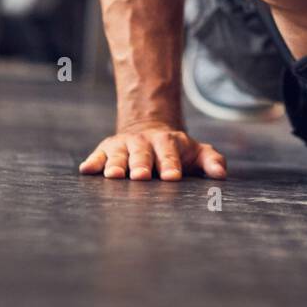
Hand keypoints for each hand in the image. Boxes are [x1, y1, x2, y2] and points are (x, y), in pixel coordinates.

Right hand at [79, 125, 225, 181]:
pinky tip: (86, 170)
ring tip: (113, 175)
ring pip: (118, 155)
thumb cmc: (176, 150)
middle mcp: (143, 143)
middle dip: (141, 165)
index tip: (172, 177)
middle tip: (140, 177)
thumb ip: (211, 160)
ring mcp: (123, 145)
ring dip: (115, 164)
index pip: (170, 155)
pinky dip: (92, 162)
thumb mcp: (197, 152)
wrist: (148, 130)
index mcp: (167, 143)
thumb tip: (220, 174)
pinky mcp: (106, 149)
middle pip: (142, 154)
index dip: (171, 165)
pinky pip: (97, 156)